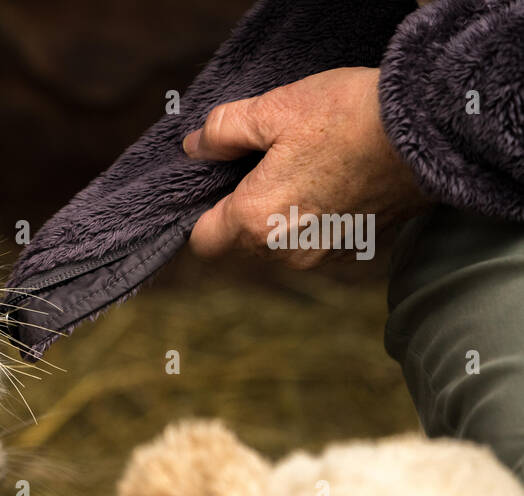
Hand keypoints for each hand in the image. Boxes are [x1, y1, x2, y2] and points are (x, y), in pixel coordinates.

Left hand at [184, 67, 430, 268]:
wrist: (432, 130)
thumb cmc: (351, 117)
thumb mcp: (275, 109)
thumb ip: (223, 131)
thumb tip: (195, 147)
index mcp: (256, 221)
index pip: (202, 241)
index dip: (201, 211)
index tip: (218, 181)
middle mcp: (286, 252)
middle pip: (239, 242)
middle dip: (241, 210)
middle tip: (262, 163)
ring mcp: (323, 255)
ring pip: (277, 243)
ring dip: (279, 214)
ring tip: (302, 167)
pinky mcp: (354, 249)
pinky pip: (314, 240)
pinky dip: (313, 217)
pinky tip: (332, 178)